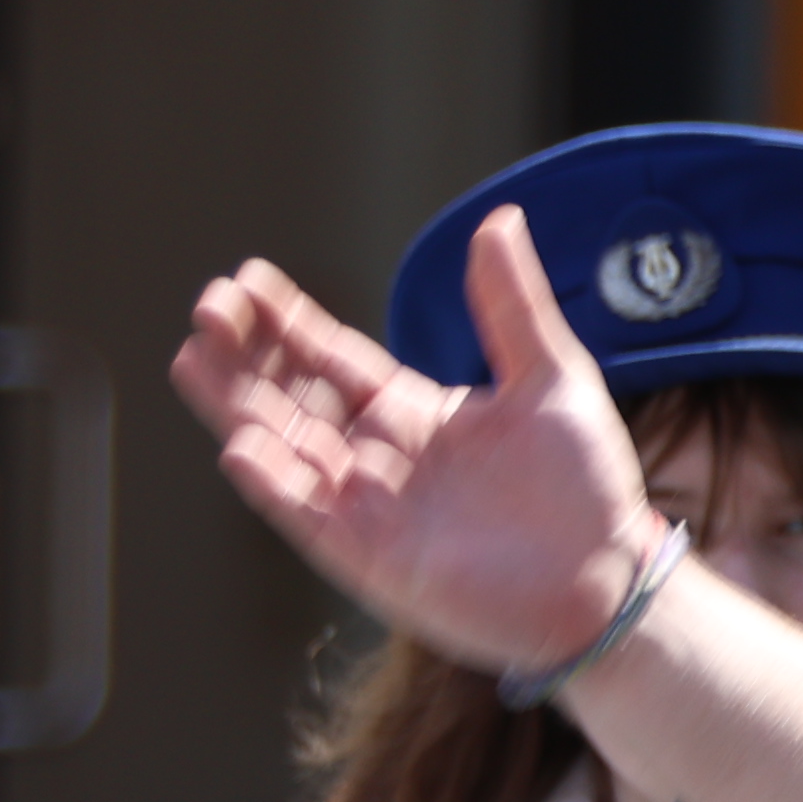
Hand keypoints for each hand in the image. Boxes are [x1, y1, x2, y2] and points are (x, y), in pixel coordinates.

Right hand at [173, 211, 669, 683]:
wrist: (609, 582)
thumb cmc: (587, 487)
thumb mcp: (553, 377)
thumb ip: (513, 304)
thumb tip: (498, 219)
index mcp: (413, 413)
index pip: (332, 359)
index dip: (288, 323)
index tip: (248, 281)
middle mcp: (379, 459)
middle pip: (292, 398)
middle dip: (246, 356)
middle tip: (207, 307)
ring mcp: (369, 511)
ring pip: (285, 450)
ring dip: (239, 408)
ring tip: (193, 359)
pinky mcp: (371, 561)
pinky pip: (308, 517)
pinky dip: (274, 484)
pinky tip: (241, 446)